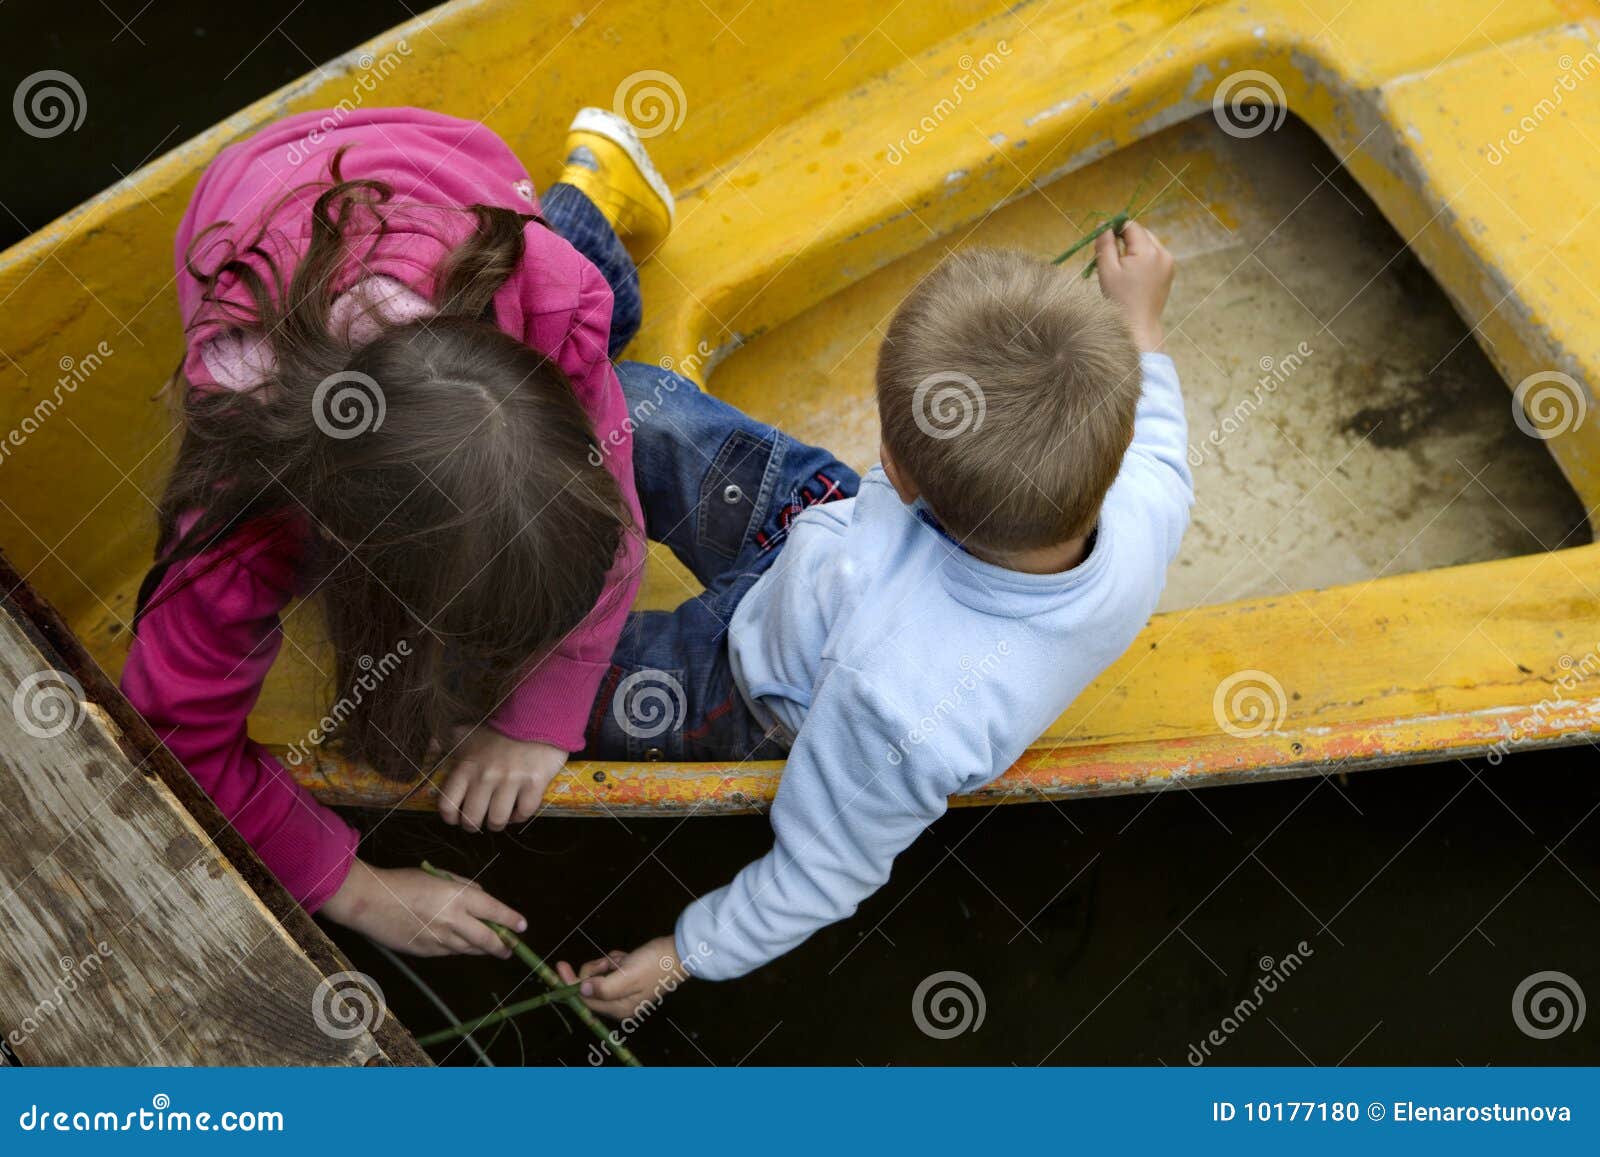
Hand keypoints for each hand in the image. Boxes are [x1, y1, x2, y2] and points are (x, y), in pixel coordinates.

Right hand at [320, 860, 525, 957]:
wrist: (369, 901)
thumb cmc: (404, 881)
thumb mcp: (440, 876)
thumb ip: (464, 888)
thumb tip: (481, 898)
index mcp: (458, 897)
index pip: (494, 911)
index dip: (511, 920)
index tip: (522, 926)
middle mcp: (452, 921)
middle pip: (487, 939)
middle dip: (502, 946)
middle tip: (510, 948)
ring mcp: (438, 939)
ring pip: (469, 949)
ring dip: (482, 949)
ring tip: (491, 948)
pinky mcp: (426, 951)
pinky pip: (449, 952)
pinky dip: (458, 949)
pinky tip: (460, 945)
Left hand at [437, 729, 566, 831]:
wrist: (535, 717)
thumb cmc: (497, 729)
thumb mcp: (465, 732)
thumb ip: (445, 741)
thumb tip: (430, 747)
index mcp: (467, 766)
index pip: (448, 804)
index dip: (450, 817)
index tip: (456, 818)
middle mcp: (486, 776)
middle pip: (472, 818)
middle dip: (473, 825)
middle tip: (477, 821)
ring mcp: (512, 780)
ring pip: (498, 820)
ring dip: (496, 824)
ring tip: (498, 818)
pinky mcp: (534, 783)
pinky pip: (524, 812)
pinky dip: (519, 816)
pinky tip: (517, 809)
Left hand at [556, 935, 685, 1018]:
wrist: (680, 952)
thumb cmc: (654, 964)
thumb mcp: (627, 975)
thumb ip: (603, 987)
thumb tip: (580, 991)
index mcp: (620, 1008)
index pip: (585, 999)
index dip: (570, 983)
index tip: (560, 966)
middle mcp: (620, 1004)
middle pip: (591, 986)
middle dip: (597, 969)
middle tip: (610, 961)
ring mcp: (625, 991)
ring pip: (600, 975)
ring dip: (607, 963)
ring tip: (624, 958)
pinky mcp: (629, 979)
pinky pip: (612, 969)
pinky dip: (616, 960)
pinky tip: (628, 957)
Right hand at [1094, 220, 1174, 351]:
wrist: (1138, 326)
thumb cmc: (1119, 299)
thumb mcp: (1107, 270)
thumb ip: (1105, 243)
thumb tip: (1104, 224)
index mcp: (1148, 251)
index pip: (1131, 226)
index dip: (1115, 228)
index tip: (1103, 239)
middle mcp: (1163, 253)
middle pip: (1141, 233)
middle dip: (1125, 239)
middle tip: (1110, 255)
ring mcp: (1169, 263)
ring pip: (1148, 243)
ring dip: (1134, 248)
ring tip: (1121, 267)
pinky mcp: (1169, 272)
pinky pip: (1154, 255)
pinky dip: (1142, 258)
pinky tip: (1132, 274)